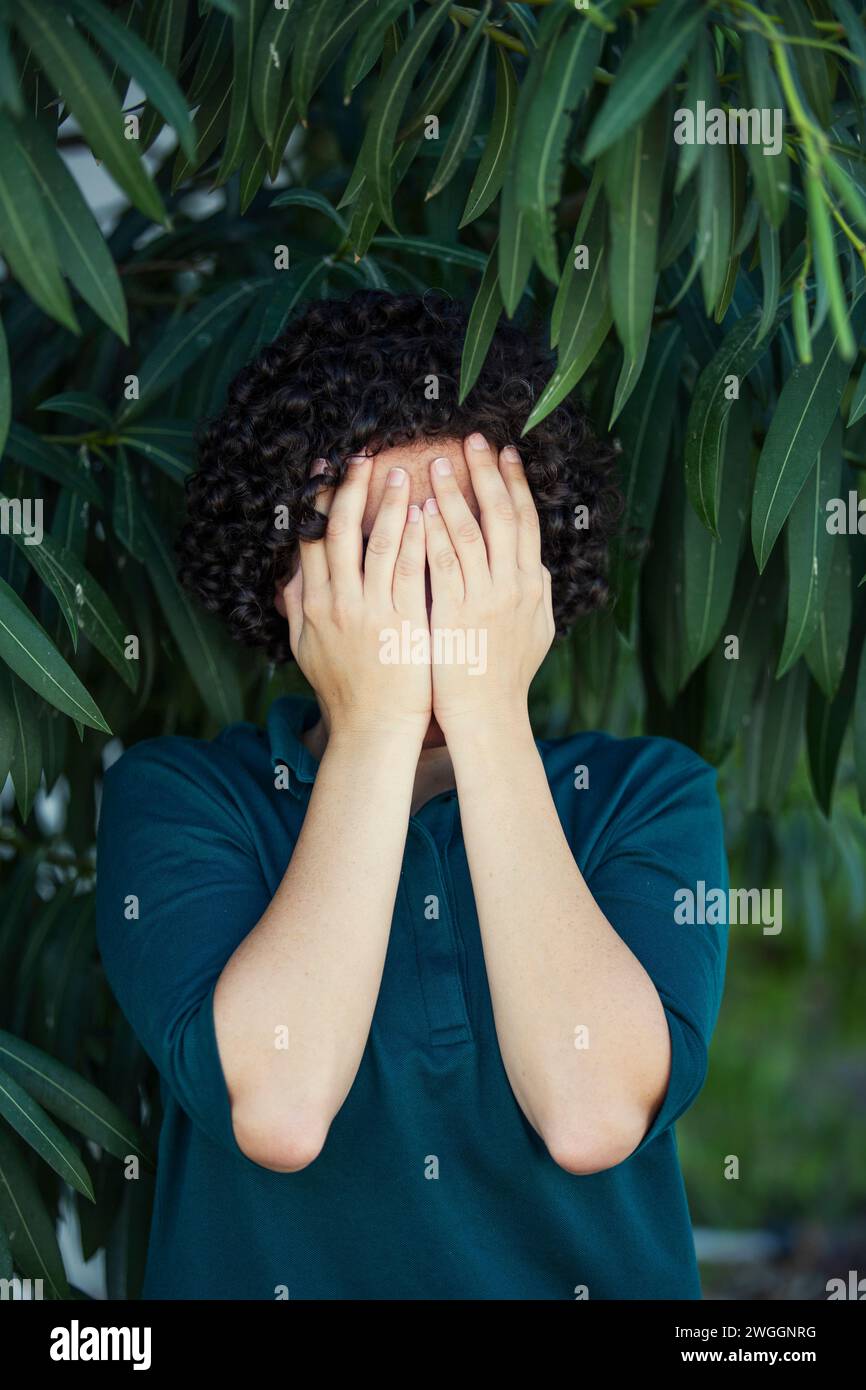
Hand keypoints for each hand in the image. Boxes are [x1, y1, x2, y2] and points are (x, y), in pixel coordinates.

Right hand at [281, 455, 431, 741]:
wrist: (374, 729)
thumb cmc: (345, 691)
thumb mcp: (306, 649)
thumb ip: (295, 609)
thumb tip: (285, 577)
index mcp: (313, 605)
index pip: (312, 541)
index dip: (316, 503)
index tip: (324, 471)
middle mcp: (338, 604)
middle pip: (340, 533)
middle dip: (349, 490)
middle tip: (361, 455)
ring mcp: (371, 612)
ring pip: (376, 545)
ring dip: (387, 504)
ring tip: (399, 471)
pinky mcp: (403, 623)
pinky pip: (408, 571)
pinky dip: (414, 539)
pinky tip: (423, 513)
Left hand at [422, 435, 554, 734]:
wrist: (488, 715)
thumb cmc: (505, 675)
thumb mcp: (536, 630)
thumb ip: (536, 592)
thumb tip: (535, 562)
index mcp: (532, 584)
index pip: (525, 521)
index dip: (515, 483)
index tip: (505, 452)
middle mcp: (514, 585)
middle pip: (502, 516)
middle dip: (487, 474)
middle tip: (473, 439)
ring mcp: (486, 598)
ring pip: (470, 533)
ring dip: (454, 494)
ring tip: (436, 463)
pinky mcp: (457, 613)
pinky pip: (443, 564)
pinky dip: (434, 533)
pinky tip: (420, 509)